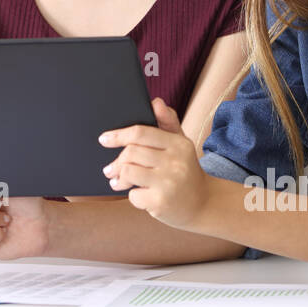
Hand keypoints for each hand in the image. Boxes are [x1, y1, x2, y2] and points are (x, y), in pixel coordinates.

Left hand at [100, 98, 210, 230]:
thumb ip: (168, 122)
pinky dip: (133, 196)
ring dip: (119, 178)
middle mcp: (175, 161)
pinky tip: (140, 195)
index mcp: (178, 144)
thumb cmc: (185, 170)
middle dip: (116, 161)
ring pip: (128, 172)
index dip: (118, 135)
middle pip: (131, 153)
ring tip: (118, 181)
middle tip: (110, 169)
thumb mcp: (180, 145)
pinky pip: (134, 194)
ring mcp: (168, 182)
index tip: (104, 139)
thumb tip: (156, 102)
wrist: (203, 204)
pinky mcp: (161, 202)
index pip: (140, 133)